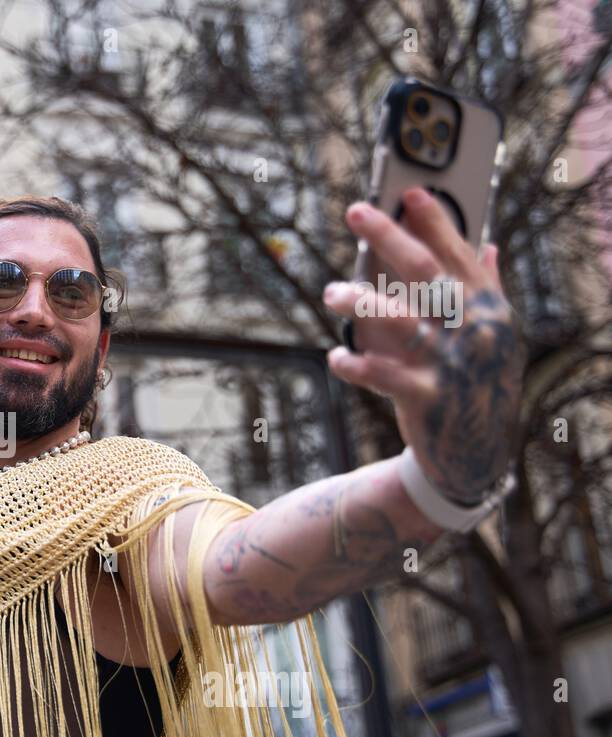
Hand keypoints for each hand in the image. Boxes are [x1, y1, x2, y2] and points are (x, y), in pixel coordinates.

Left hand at [324, 187, 525, 502]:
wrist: (476, 452)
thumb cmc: (478, 381)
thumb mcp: (496, 335)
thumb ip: (488, 290)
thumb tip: (488, 245)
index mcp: (487, 308)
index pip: (458, 253)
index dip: (434, 220)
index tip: (408, 192)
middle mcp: (471, 330)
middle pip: (424, 273)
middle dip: (389, 237)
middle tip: (356, 211)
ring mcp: (449, 363)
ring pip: (398, 320)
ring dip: (360, 302)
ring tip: (331, 292)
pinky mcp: (424, 397)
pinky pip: (381, 374)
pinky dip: (354, 364)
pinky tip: (335, 357)